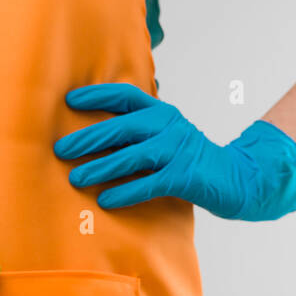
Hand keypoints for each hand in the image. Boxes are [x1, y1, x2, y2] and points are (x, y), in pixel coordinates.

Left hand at [54, 84, 295, 221]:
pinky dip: (125, 192)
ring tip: (75, 179)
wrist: (235, 178)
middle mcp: (168, 126)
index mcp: (161, 112)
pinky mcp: (183, 177)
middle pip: (122, 126)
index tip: (69, 100)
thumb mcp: (164, 137)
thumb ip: (136, 132)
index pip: (125, 96)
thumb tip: (92, 136)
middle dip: (88, 137)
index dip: (97, 95)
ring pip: (131, 156)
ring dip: (100, 168)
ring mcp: (177, 150)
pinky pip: (148, 184)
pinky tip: (105, 201)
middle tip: (60, 149)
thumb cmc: (188, 159)